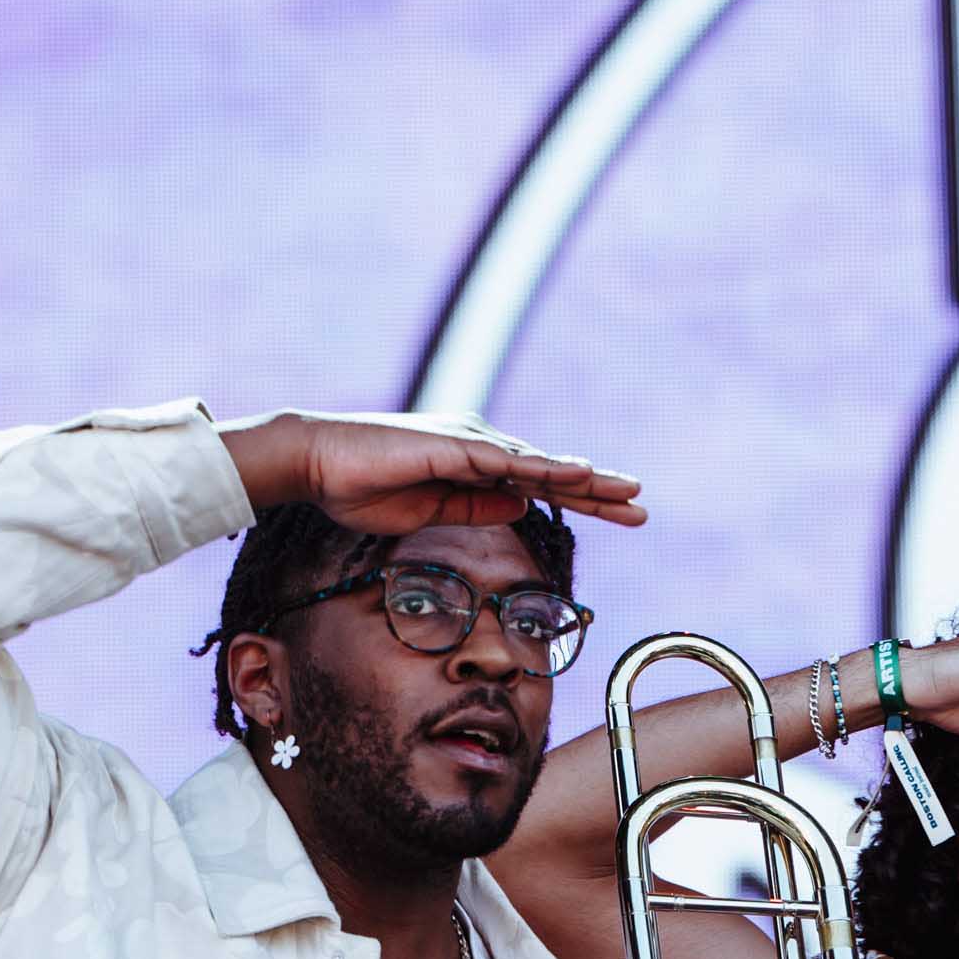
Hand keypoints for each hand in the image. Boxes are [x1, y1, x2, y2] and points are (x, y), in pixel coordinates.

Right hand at [220, 408, 645, 530]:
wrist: (315, 465)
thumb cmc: (363, 489)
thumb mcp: (431, 511)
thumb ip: (476, 508)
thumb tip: (519, 508)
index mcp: (476, 469)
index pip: (541, 486)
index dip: (583, 499)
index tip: (622, 513)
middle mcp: (481, 450)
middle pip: (552, 472)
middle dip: (599, 491)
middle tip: (642, 505)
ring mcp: (469, 445)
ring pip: (539, 464)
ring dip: (584, 478)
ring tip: (625, 490)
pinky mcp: (453, 448)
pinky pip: (508, 462)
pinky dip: (544, 468)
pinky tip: (577, 474)